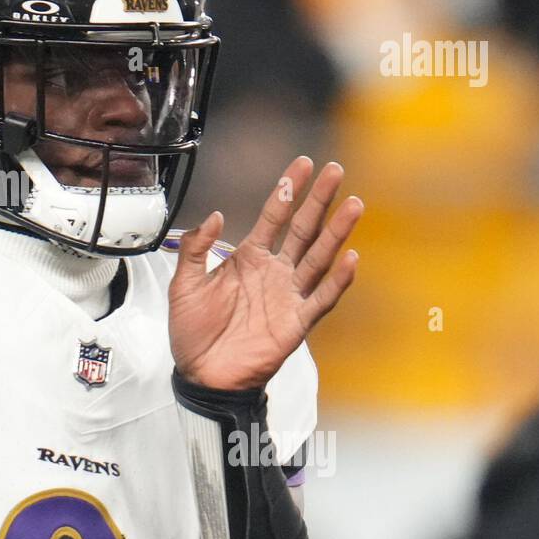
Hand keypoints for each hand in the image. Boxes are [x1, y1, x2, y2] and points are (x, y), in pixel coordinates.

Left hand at [169, 156, 362, 390]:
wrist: (201, 374)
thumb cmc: (193, 331)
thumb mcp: (184, 284)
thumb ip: (196, 248)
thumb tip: (213, 215)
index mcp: (248, 257)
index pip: (273, 216)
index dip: (288, 190)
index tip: (302, 164)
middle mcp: (274, 271)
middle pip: (303, 229)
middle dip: (319, 200)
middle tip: (336, 172)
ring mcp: (288, 295)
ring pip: (318, 258)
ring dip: (336, 233)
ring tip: (353, 206)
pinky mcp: (296, 322)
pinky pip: (321, 299)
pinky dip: (337, 280)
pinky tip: (350, 259)